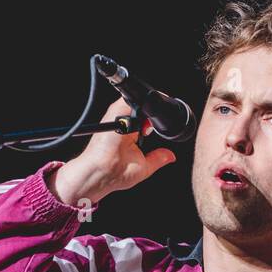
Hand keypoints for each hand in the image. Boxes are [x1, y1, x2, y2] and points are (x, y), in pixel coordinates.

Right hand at [50, 96, 177, 206]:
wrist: (100, 173)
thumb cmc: (114, 174)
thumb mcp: (143, 166)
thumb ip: (157, 158)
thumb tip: (171, 156)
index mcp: (128, 132)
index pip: (145, 117)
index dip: (155, 119)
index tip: (162, 124)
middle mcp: (122, 122)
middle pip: (142, 108)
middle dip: (153, 113)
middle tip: (153, 129)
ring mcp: (118, 116)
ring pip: (137, 102)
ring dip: (147, 110)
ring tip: (146, 129)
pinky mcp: (115, 112)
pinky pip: (129, 98)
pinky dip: (139, 104)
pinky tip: (143, 122)